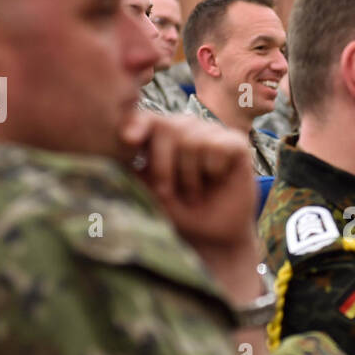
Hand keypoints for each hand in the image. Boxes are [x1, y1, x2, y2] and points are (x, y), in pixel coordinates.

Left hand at [117, 110, 257, 257]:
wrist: (213, 235)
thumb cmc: (179, 212)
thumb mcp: (151, 193)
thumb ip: (136, 170)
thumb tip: (119, 145)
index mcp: (161, 134)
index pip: (146, 119)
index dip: (137, 124)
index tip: (128, 140)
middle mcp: (186, 127)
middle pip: (167, 128)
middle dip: (162, 167)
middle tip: (167, 193)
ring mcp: (212, 132)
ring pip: (192, 140)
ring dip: (190, 176)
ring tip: (195, 192)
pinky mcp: (236, 142)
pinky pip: (217, 146)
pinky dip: (213, 169)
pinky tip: (218, 179)